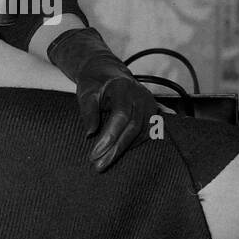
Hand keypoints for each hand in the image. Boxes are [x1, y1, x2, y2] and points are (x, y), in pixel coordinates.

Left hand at [46, 27, 167, 172]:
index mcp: (123, 88)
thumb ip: (88, 111)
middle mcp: (141, 96)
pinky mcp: (153, 112)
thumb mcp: (86, 93)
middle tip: (98, 165)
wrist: (108, 72)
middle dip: (115, 149)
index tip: (95, 154)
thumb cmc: (95, 83)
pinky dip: (132, 144)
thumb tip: (90, 134)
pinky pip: (146, 133)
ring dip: (123, 150)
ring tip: (104, 162)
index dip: (109, 136)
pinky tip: (118, 152)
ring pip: (141, 133)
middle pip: (132, 128)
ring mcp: (149, 104)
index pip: (121, 115)